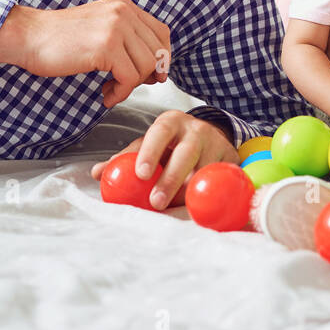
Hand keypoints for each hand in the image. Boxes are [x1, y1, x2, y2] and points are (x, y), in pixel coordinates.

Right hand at [0, 0, 170, 107]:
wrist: (28, 36)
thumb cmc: (59, 39)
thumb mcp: (100, 28)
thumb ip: (126, 39)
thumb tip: (156, 68)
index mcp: (124, 6)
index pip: (162, 33)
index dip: (160, 58)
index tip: (146, 75)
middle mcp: (124, 12)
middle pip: (159, 52)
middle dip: (147, 75)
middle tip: (126, 85)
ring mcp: (116, 28)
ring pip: (147, 66)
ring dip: (131, 86)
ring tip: (111, 89)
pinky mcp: (106, 47)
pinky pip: (130, 78)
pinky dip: (121, 93)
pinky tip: (105, 95)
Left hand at [90, 110, 239, 209]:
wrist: (212, 136)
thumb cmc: (172, 144)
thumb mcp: (151, 144)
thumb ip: (126, 158)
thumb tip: (97, 173)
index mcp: (171, 121)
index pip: (159, 132)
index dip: (150, 152)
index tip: (141, 174)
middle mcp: (196, 129)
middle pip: (186, 153)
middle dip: (170, 180)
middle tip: (156, 202)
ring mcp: (217, 143)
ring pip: (204, 171)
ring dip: (187, 193)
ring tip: (174, 208)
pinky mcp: (231, 159)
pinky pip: (218, 181)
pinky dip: (206, 195)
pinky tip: (196, 206)